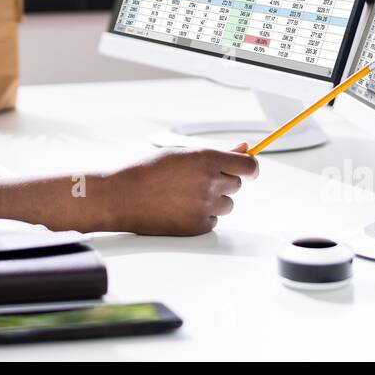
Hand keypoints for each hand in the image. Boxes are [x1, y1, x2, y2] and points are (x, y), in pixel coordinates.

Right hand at [105, 142, 257, 235]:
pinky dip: (202, 216)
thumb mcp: (182, 153)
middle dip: (222, 182)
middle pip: (236, 184)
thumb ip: (218, 153)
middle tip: (195, 181)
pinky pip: (213, 220)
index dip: (251, 168)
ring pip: (227, 204)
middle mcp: (209, 182)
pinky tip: (180, 209)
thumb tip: (245, 147)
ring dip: (214, 200)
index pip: (248, 165)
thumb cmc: (149, 171)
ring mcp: (205, 206)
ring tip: (185, 195)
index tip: (249, 171)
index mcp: (206, 159)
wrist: (123, 196)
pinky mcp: (198, 226)